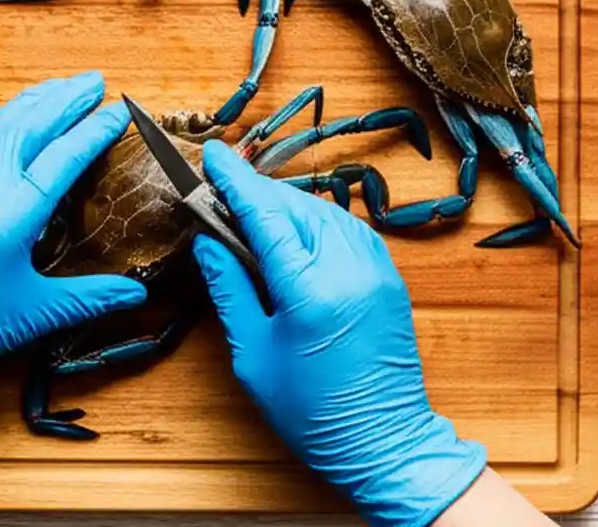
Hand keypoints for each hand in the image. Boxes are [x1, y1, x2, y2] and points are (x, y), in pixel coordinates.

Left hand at [0, 72, 145, 485]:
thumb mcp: (28, 317)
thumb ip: (87, 299)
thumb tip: (137, 295)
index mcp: (7, 217)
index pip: (61, 159)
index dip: (94, 131)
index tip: (118, 109)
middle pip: (28, 127)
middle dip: (64, 100)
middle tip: (94, 80)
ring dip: (30, 104)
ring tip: (58, 89)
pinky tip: (6, 124)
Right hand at [191, 141, 485, 526]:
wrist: (386, 443)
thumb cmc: (311, 411)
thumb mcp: (253, 353)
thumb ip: (230, 289)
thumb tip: (207, 242)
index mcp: (311, 289)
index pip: (266, 215)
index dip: (235, 181)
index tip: (211, 153)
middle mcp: (349, 268)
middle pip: (295, 206)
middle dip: (256, 193)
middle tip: (220, 191)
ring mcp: (376, 269)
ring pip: (324, 211)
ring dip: (286, 205)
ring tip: (251, 213)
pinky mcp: (389, 277)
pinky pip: (348, 229)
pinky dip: (316, 220)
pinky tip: (294, 232)